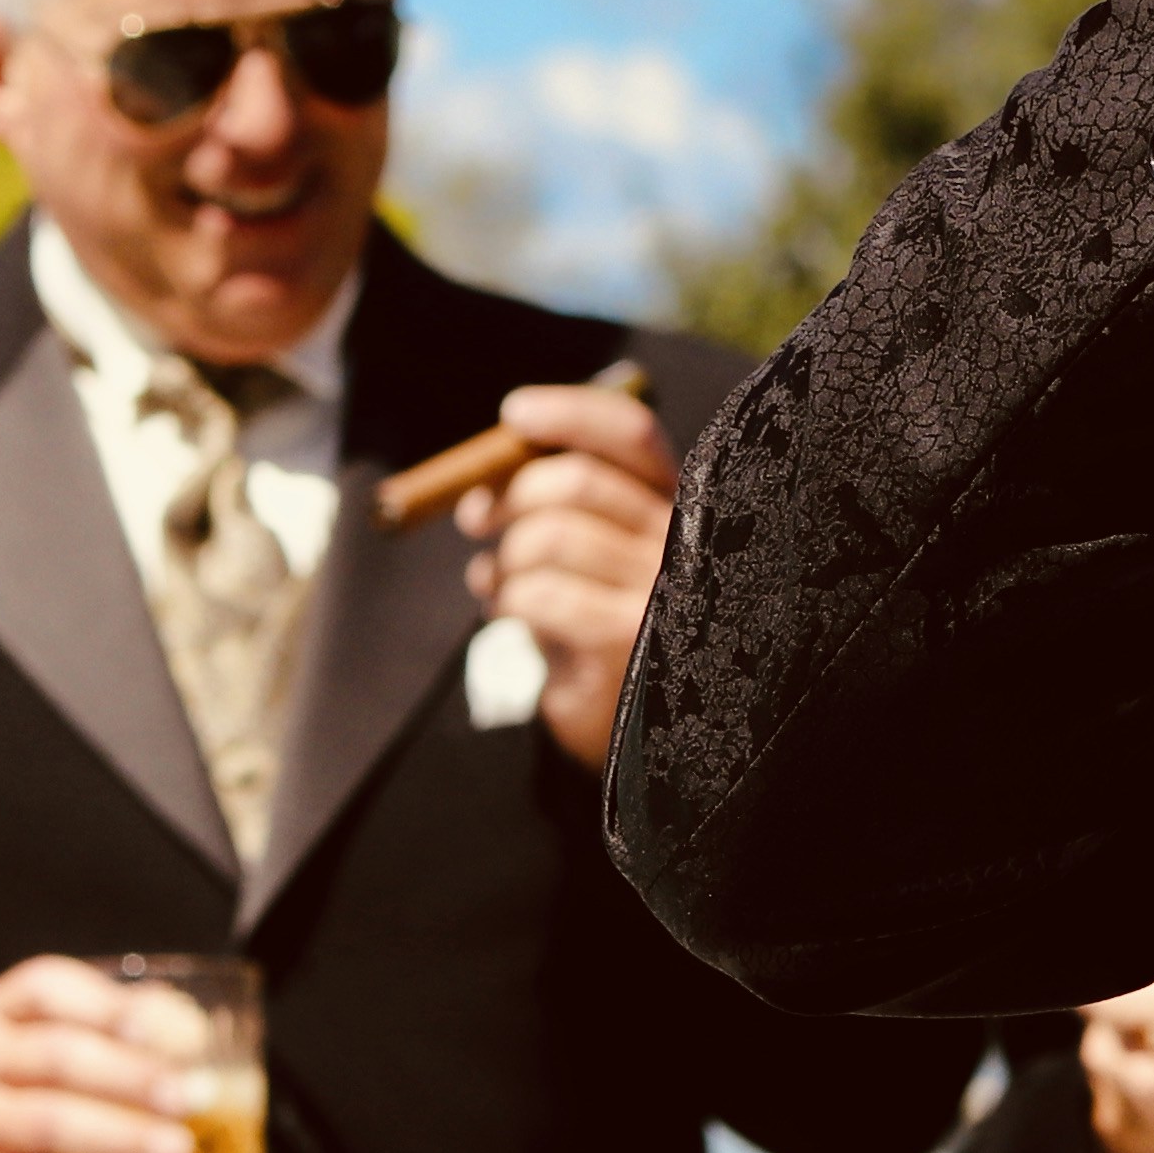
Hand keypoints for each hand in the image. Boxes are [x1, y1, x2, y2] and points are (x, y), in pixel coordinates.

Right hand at [0, 956, 218, 1152]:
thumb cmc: (14, 1091)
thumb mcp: (44, 1048)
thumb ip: (112, 1031)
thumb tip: (189, 1027)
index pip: (43, 987)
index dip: (100, 1003)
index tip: (152, 1026)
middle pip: (54, 1055)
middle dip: (127, 1075)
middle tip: (186, 1097)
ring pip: (44, 1123)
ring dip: (117, 1138)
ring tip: (174, 1152)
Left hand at [456, 380, 676, 770]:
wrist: (639, 740)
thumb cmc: (605, 632)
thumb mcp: (594, 564)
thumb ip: (555, 514)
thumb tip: (479, 489)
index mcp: (677, 510)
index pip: (633, 437)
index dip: (571, 412)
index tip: (513, 412)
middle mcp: (679, 546)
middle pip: (576, 482)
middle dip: (507, 494)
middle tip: (474, 518)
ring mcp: (656, 597)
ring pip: (547, 538)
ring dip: (501, 560)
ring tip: (495, 583)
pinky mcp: (624, 646)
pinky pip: (538, 596)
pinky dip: (506, 600)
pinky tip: (507, 613)